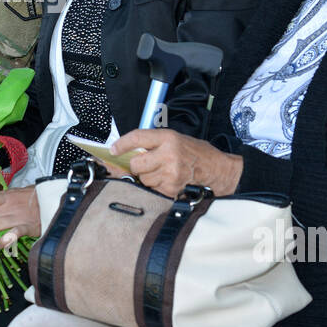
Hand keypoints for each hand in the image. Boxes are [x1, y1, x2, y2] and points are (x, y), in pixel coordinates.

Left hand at [112, 129, 241, 196]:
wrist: (213, 167)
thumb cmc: (191, 151)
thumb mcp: (172, 139)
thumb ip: (151, 143)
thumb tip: (125, 152)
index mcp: (168, 138)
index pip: (137, 138)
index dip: (122, 144)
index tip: (113, 149)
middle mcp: (169, 154)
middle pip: (136, 163)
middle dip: (137, 165)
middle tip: (146, 164)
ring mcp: (171, 172)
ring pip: (143, 179)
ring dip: (148, 177)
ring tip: (162, 171)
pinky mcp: (172, 187)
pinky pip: (153, 189)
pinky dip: (157, 186)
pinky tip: (168, 180)